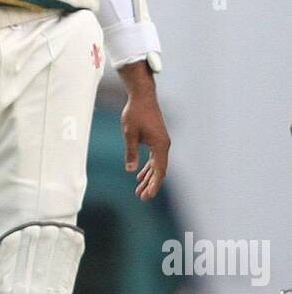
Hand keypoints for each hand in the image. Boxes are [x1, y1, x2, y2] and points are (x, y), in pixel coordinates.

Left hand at [118, 64, 170, 201]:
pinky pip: (154, 158)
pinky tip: (140, 175)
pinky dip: (148, 168)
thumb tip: (131, 171)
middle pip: (159, 170)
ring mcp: (161, 142)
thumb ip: (131, 152)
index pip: (159, 171)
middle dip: (151, 185)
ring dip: (148, 178)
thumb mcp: (129, 133)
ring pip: (157, 165)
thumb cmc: (135, 113)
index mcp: (160, 145)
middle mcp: (164, 145)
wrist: (142, 96)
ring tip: (139, 191)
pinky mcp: (157, 139)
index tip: (147, 196)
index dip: (154, 185)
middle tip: (142, 198)